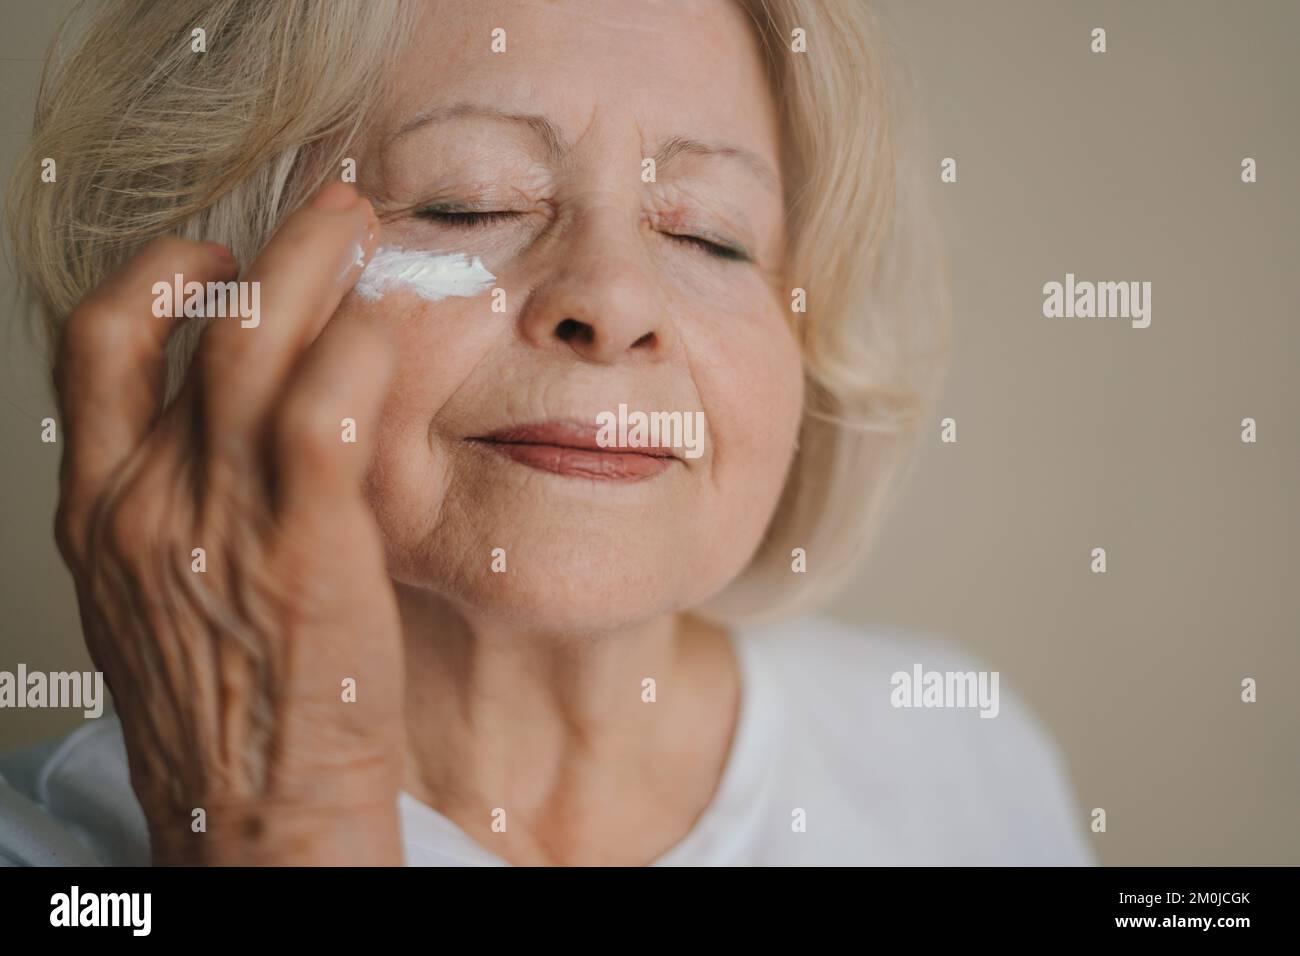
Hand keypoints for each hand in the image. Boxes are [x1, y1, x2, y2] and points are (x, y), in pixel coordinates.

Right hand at [52, 181, 404, 864]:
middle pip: (190, 321)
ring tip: (369, 226)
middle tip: (328, 208)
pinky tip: (396, 322)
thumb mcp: (167, 598)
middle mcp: (147, 499)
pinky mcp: (306, 547)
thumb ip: (184, 506)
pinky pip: (329, 410)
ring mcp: (221, 519)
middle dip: (266, 244)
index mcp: (100, 509)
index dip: (154, 275)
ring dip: (318, 263)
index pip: (96, 344)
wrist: (256, 821)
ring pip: (258, 341)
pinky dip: (361, 348)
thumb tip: (233, 427)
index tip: (215, 252)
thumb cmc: (231, 713)